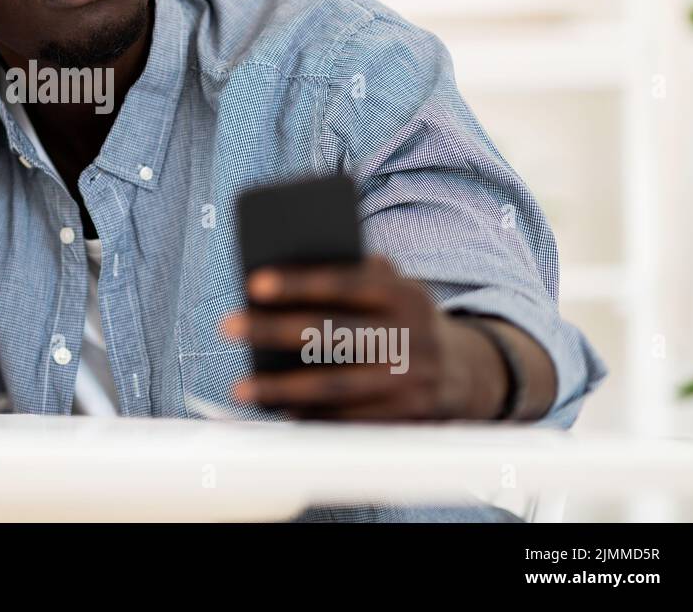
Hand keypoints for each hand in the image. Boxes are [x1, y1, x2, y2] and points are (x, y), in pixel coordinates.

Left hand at [218, 254, 506, 419]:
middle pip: (332, 333)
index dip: (299, 283)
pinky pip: (351, 419)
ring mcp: (412, 379)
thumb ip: (352, 273)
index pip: (345, 283)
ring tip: (241, 387)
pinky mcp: (409, 416)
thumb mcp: (393, 286)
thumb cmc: (401, 318)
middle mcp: (412, 335)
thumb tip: (281, 277)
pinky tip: (279, 413)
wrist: (465, 371)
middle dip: (274, 330)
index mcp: (404, 294)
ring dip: (282, 388)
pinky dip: (312, 418)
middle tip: (228, 325)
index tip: (253, 284)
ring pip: (336, 385)